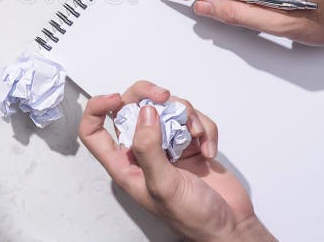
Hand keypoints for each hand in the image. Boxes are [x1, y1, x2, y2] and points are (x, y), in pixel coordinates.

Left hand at [79, 81, 273, 241]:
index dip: (97, 109)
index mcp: (124, 164)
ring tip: (196, 135)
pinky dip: (203, 128)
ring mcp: (166, 144)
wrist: (229, 225)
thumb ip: (149, 149)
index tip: (115, 98)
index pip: (94, 131)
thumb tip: (144, 114)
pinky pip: (191, 119)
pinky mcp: (189, 142)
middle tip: (163, 96)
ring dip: (185, 115)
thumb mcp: (163, 185)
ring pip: (165, 108)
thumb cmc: (192, 217)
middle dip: (148, 96)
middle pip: (131, 107)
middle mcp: (142, 151)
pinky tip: (208, 150)